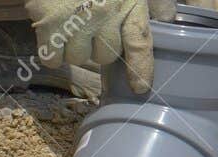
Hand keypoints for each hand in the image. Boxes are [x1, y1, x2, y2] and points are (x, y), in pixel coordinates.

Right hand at [22, 0, 175, 93]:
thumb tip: (167, 18)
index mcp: (127, 1)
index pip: (139, 41)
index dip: (140, 67)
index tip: (140, 87)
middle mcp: (104, 13)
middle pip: (105, 56)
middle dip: (98, 45)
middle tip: (89, 24)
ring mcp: (76, 21)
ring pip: (77, 58)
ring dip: (73, 47)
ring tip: (70, 23)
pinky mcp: (49, 25)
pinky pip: (53, 59)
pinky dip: (51, 51)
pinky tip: (53, 32)